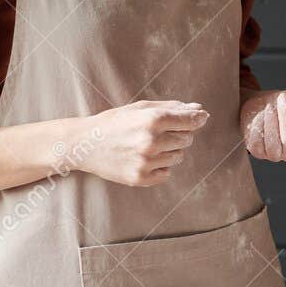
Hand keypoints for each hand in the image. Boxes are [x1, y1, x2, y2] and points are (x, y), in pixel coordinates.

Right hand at [74, 99, 208, 186]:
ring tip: (147, 145)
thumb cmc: (114, 122)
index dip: (198, 119)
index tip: (201, 118)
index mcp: (153, 120)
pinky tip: (142, 159)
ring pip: (178, 157)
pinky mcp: (140, 178)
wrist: (84, 144)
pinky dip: (160, 167)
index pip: (191, 121)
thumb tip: (199, 110)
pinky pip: (166, 173)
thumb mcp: (140, 108)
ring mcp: (146, 162)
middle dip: (178, 134)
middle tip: (157, 132)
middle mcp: (151, 141)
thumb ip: (172, 108)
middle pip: (187, 139)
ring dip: (169, 151)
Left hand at [240, 88, 285, 160]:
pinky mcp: (258, 151)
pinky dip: (258, 125)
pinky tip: (260, 114)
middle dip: (284, 117)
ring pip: (272, 144)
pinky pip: (256, 142)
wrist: (264, 104)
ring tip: (270, 106)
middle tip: (282, 99)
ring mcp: (274, 154)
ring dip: (270, 121)